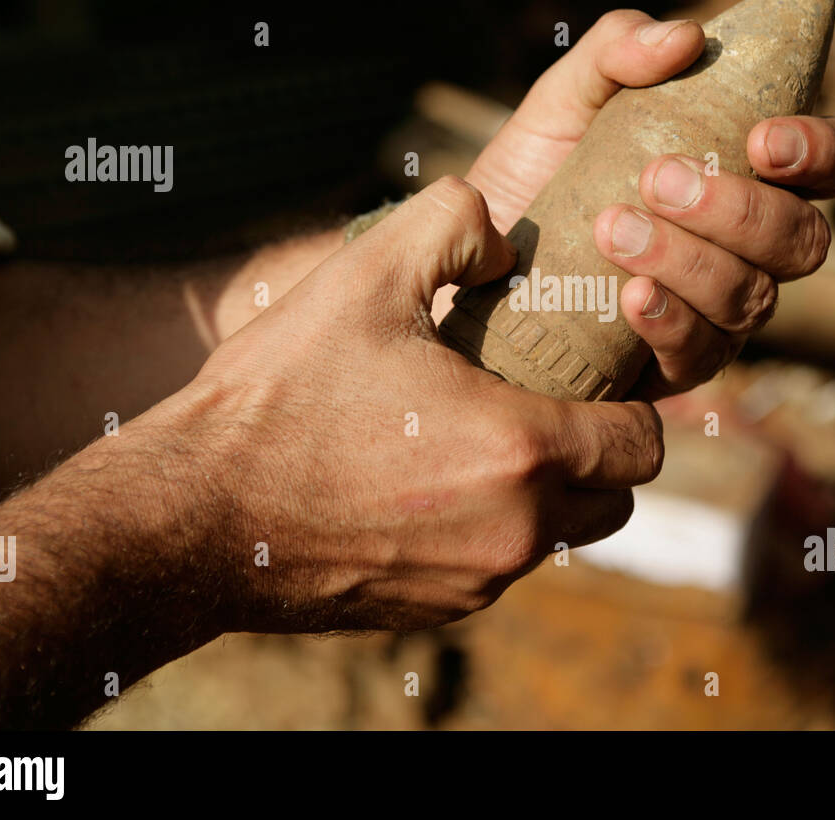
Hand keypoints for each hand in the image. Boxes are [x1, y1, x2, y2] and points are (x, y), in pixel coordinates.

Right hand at [166, 177, 662, 632]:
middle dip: (601, 451)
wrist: (189, 516)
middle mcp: (515, 532)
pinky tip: (433, 483)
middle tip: (549, 400)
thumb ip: (454, 222)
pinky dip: (493, 529)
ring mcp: (475, 583)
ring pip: (561, 538)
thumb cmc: (278, 394)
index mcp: (518, 450)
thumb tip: (506, 243)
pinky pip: (501, 569)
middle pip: (617, 500)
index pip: (645, 444)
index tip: (594, 375)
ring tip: (486, 436)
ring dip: (548, 492)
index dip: (634, 403)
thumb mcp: (362, 274)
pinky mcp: (435, 612)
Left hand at [464, 9, 834, 397]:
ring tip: (612, 228)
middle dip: (741, 211)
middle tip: (658, 178)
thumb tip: (684, 38)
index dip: (822, 153)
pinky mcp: (674, 363)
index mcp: (746, 174)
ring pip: (753, 298)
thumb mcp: (565, 99)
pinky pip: (700, 354)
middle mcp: (747, 248)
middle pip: (803, 240)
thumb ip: (617, 50)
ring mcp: (717, 311)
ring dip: (690, 260)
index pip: (832, 166)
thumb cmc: (536, 173)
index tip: (764, 139)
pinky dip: (670, 322)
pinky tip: (627, 296)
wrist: (468, 260)